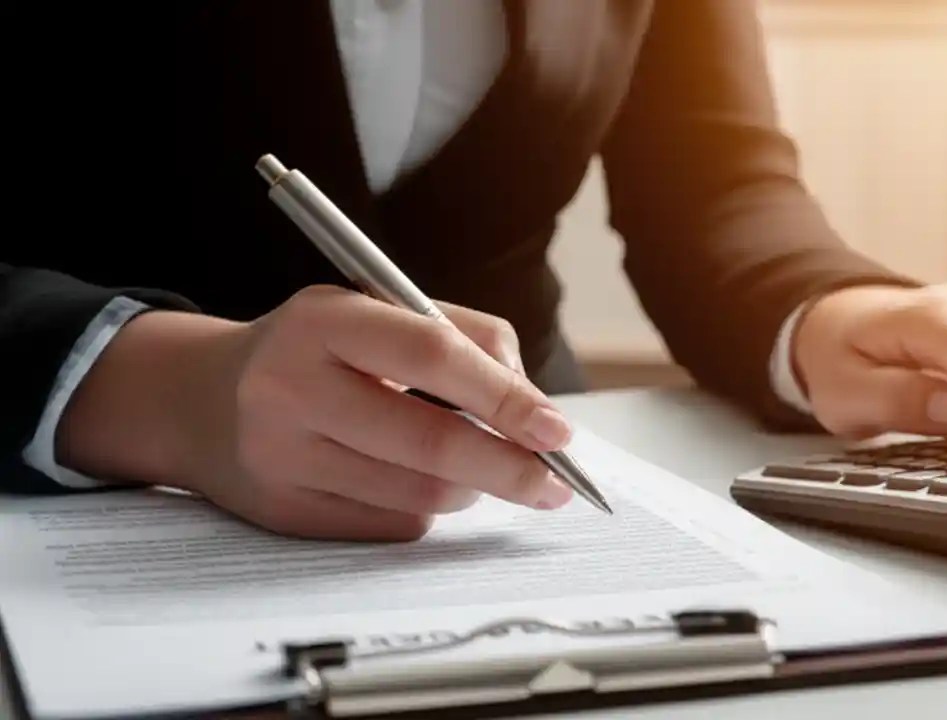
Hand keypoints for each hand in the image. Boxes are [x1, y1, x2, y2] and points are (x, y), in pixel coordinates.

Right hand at [56, 285, 574, 539]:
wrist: (201, 400)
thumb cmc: (316, 350)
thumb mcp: (377, 310)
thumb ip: (464, 335)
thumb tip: (532, 403)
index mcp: (323, 319)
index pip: (433, 354)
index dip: (505, 396)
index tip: (557, 430)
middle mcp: (292, 386)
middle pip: (430, 443)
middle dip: (510, 468)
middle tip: (556, 482)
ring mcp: (281, 455)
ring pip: (418, 495)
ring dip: (471, 488)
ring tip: (481, 470)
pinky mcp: (284, 512)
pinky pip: (391, 526)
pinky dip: (426, 510)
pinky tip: (416, 484)